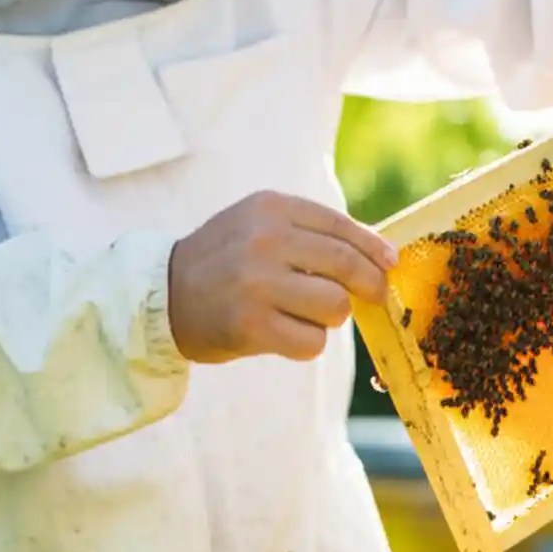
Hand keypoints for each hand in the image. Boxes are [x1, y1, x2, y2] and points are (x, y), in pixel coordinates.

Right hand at [168, 191, 397, 363]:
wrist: (161, 296)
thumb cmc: (226, 261)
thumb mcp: (260, 226)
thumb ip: (313, 233)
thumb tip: (380, 254)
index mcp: (271, 208)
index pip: (341, 227)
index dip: (374, 248)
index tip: (391, 263)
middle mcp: (264, 240)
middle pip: (347, 266)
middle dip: (369, 285)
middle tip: (375, 296)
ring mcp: (256, 283)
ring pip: (336, 306)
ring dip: (331, 317)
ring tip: (306, 313)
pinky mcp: (250, 325)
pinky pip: (312, 341)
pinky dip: (307, 343)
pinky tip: (285, 334)